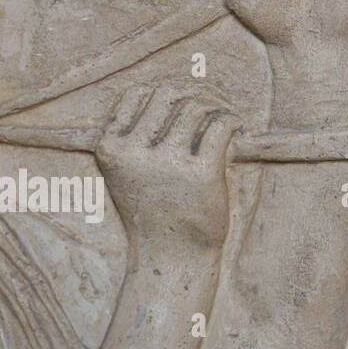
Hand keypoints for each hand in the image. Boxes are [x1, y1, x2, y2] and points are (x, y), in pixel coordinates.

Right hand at [94, 83, 238, 250]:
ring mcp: (167, 164)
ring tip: (223, 124)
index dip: (162, 95)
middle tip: (209, 109)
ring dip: (214, 110)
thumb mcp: (127, 173)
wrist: (170, 258)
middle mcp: (134, 153)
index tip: (181, 104)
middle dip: (191, 96)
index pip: (136, 95)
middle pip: (167, 95)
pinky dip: (232, 124)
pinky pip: (221, 126)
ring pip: (195, 107)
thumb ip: (136, 136)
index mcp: (110, 149)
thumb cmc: (152, 212)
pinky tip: (237, 134)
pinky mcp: (201, 174)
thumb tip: (172, 90)